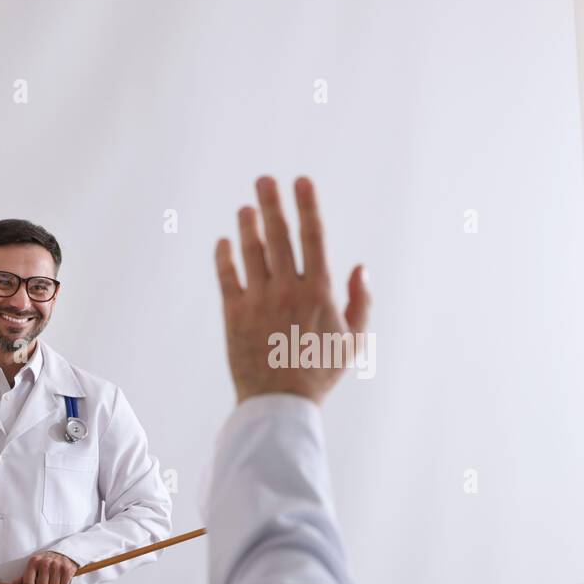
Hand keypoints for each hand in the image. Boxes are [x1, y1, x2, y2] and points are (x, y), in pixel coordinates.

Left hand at [7, 551, 77, 583]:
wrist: (62, 554)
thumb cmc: (45, 564)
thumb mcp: (33, 568)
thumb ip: (22, 578)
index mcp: (33, 562)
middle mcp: (45, 562)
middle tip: (46, 583)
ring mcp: (56, 565)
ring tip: (53, 580)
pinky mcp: (67, 569)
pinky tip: (60, 578)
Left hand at [215, 176, 370, 404]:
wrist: (280, 403)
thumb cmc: (320, 371)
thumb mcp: (354, 340)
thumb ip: (360, 301)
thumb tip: (359, 267)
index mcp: (319, 292)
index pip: (313, 237)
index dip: (307, 205)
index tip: (301, 181)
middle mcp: (288, 290)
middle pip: (279, 235)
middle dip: (272, 202)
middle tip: (264, 180)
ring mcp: (259, 300)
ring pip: (251, 251)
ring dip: (248, 224)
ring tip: (246, 208)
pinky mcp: (234, 314)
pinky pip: (227, 276)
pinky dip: (224, 256)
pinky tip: (224, 241)